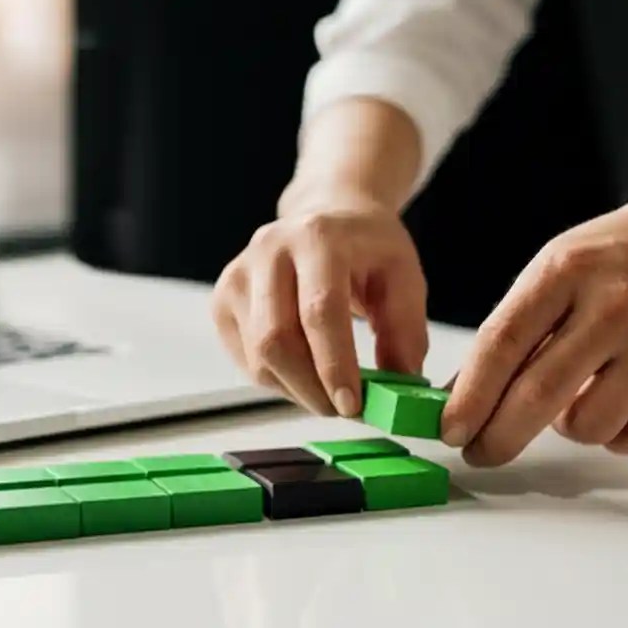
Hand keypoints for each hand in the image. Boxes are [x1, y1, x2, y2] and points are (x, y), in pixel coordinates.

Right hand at [212, 196, 428, 416]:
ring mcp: (238, 275)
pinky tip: (302, 372)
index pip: (319, 311)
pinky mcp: (222, 300)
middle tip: (342, 410)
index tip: (352, 405)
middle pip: (276, 338)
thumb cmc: (366, 248)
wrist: (325, 217)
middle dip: (311, 388)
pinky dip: (276, 380)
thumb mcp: (404, 278)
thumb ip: (405, 332)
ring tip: (327, 391)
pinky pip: (245, 359)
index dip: (334, 364)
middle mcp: (269, 250)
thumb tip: (397, 388)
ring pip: (257, 356)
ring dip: (295, 389)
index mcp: (318, 237)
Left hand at [443, 175, 627, 464]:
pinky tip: (613, 408)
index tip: (449, 430)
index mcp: (565, 272)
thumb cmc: (614, 257)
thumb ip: (511, 330)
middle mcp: (614, 305)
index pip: (501, 344)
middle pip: (539, 393)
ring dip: (566, 430)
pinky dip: (616, 436)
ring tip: (568, 403)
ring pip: (589, 425)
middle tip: (480, 452)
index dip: (470, 397)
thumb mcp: (555, 271)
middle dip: (498, 437)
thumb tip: (460, 395)